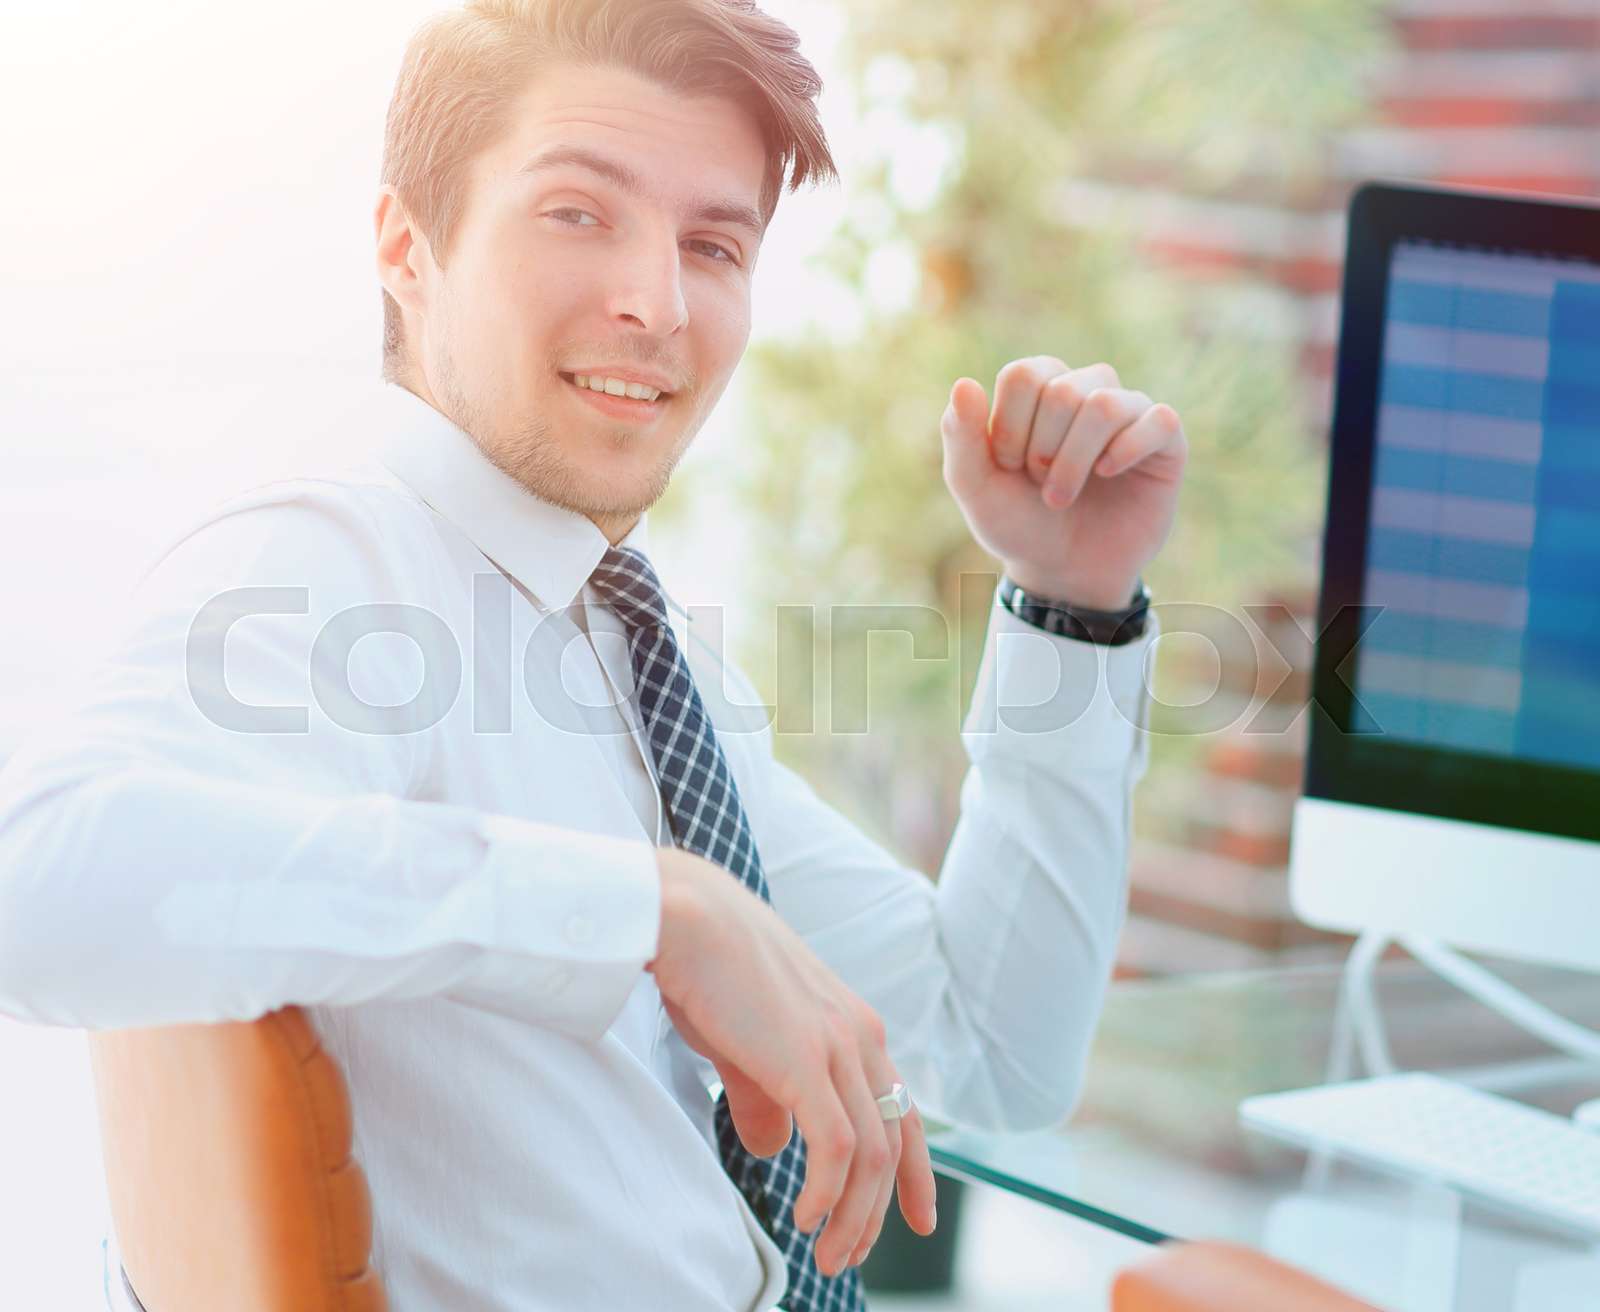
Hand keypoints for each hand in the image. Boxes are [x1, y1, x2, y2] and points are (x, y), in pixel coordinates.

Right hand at [648, 847, 937, 1274]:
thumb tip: (771, 1146)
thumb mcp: (746, 1040)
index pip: (902, 1109)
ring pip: (870, 1154)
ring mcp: (839, 1045)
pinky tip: (807, 1218)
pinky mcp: (807, 1060)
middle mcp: (861, 1035)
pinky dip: (829, 1192)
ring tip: (828, 1257)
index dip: (914, 1169)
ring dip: (853, 1216)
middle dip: (880, 1209)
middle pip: (893, 1140)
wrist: (682, 917)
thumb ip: (765, 1094)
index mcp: (853, 1025)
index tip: (919, 1218)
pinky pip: (837, 1146)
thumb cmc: (705, 968)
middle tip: (851, 1258)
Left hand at [940, 357, 1186, 609]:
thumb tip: (964, 383)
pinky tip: (1107, 474)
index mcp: (1040, 388)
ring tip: (1061, 496)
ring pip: (1104, 405)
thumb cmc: (1019, 522)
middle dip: (1040, 451)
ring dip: (1074, 461)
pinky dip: (1127, 450)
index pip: (1023, 375)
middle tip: (1039, 486)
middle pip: (1062, 391)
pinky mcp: (1166, 442)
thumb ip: (960, 436)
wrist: (1062, 572)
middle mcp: (1087, 389)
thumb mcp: (975, 487)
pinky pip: (1160, 420)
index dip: (1008, 426)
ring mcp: (1129, 412)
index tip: (1007, 466)